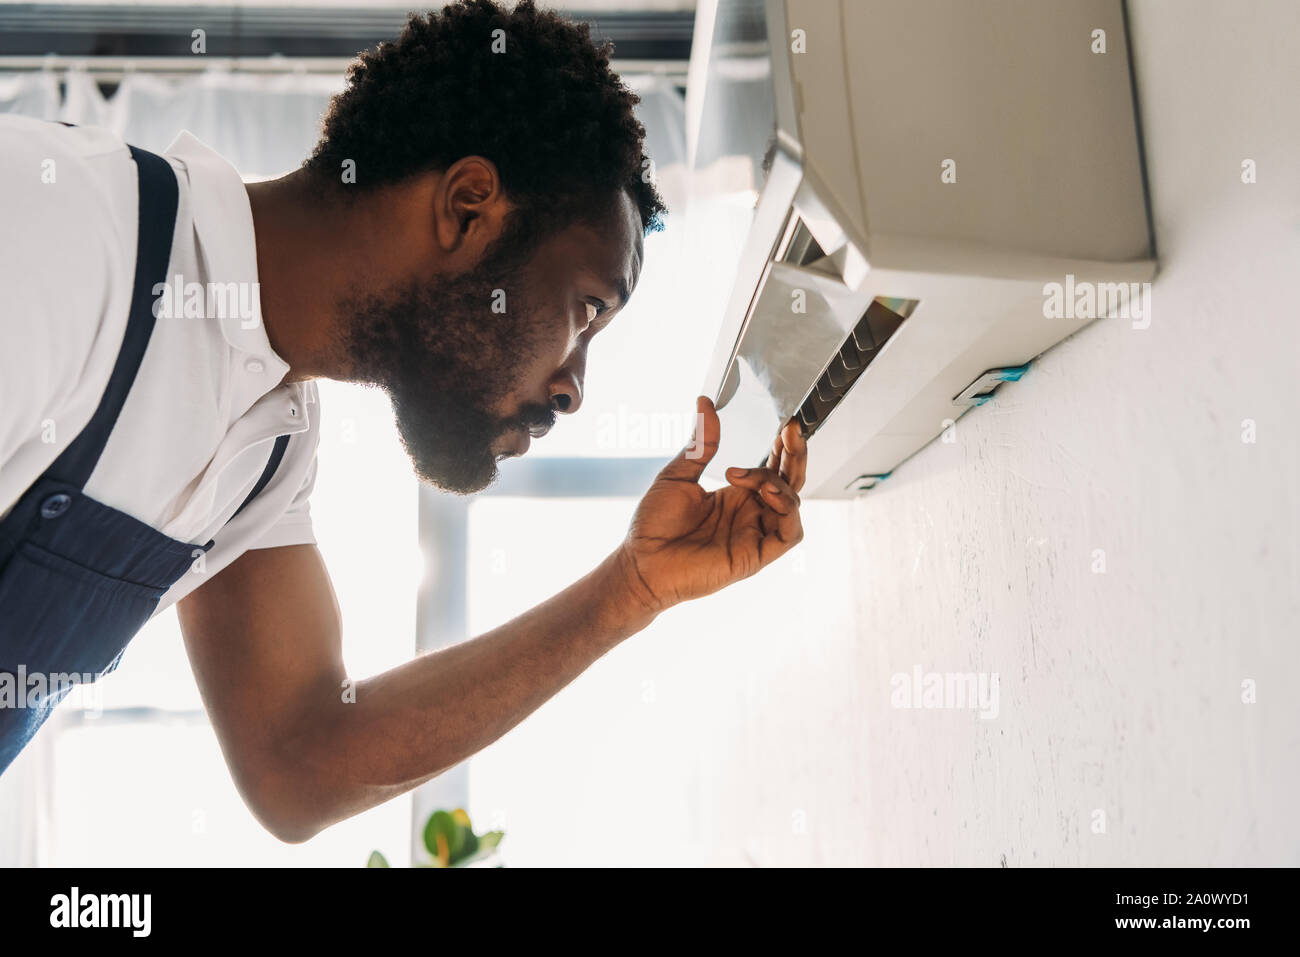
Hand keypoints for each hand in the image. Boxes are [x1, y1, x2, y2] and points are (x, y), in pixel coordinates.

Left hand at [614, 395, 806, 614]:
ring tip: (755, 475)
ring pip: (792, 504)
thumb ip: (701, 443)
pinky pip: (790, 534)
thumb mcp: (678, 474)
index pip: (771, 467)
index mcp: (735, 495)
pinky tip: (768, 494)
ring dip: (782, 482)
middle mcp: (749, 513)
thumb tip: (705, 403)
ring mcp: (754, 534)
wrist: (641, 563)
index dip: (782, 447)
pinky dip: (788, 511)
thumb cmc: (654, 526)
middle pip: (789, 481)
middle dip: (794, 454)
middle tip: (790, 431)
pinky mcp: (756, 556)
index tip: (785, 425)